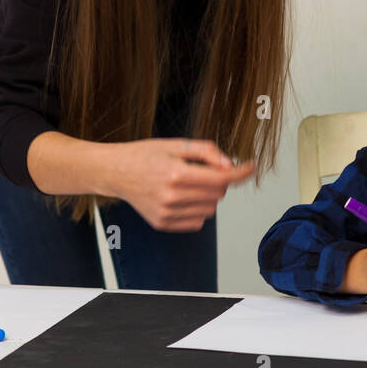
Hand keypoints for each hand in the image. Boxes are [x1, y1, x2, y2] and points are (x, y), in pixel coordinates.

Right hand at [103, 137, 254, 231]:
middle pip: (218, 194)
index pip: (221, 179)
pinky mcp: (162, 224)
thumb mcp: (177, 144)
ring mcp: (165, 213)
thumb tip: (230, 166)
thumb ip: (206, 152)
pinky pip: (197, 222)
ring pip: (210, 209)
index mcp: (175, 173)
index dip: (241, 173)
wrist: (115, 172)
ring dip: (210, 196)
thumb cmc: (146, 155)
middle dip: (221, 181)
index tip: (251, 167)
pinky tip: (184, 196)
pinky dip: (198, 209)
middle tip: (207, 170)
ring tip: (190, 183)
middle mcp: (170, 196)